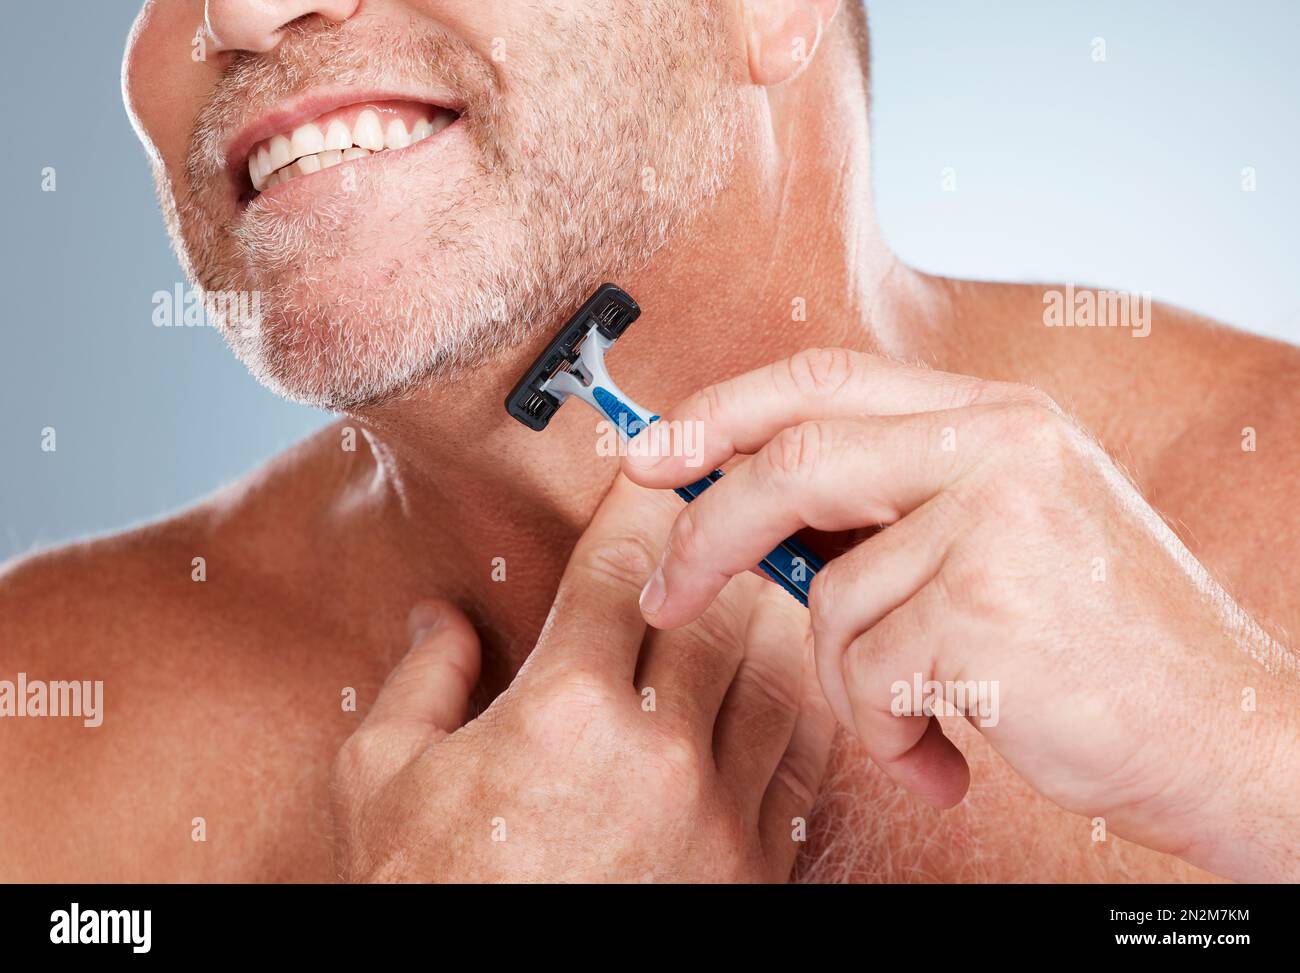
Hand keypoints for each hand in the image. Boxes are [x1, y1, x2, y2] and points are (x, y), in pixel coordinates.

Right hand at [330, 475, 834, 882]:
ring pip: (778, 671)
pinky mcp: (756, 867)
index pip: (622, 568)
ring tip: (752, 588)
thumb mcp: (383, 783)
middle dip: (716, 547)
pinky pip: (805, 759)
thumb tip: (438, 618)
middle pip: (718, 606)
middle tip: (715, 513)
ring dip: (768, 619)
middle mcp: (655, 754)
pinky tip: (780, 682)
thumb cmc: (431, 898)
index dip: (643, 505)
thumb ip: (419, 682)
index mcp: (560, 713)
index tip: (652, 471)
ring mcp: (719, 814)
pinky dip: (799, 706)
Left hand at [622, 347, 1299, 880]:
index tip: (653, 452)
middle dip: (708, 534)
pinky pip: (866, 676)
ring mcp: (997, 521)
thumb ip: (889, 507)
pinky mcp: (987, 610)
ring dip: (853, 685)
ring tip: (921, 716)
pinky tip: (949, 749)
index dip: (722, 411)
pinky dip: (888, 733)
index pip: (822, 378)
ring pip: (831, 601)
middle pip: (793, 462)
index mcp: (996, 414)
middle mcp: (999, 445)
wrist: (1229, 732)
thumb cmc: (1101, 643)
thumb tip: (749, 517)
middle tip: (668, 592)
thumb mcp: (1003, 534)